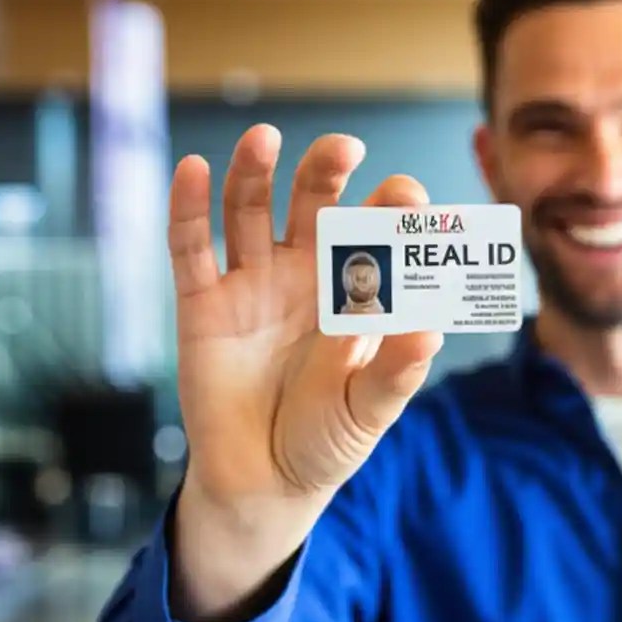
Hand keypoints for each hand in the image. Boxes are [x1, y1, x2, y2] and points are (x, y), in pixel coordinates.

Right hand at [168, 124, 442, 621]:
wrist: (265, 482)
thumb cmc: (328, 438)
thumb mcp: (368, 410)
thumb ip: (397, 372)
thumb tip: (432, 331)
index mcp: (356, 291)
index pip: (377, 233)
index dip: (391, 210)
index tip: (409, 197)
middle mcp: (305, 274)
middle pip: (315, 205)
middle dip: (327, 174)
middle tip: (344, 150)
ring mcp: (253, 284)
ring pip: (250, 211)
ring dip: (255, 172)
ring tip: (264, 139)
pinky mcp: (203, 304)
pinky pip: (192, 249)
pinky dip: (189, 208)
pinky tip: (196, 169)